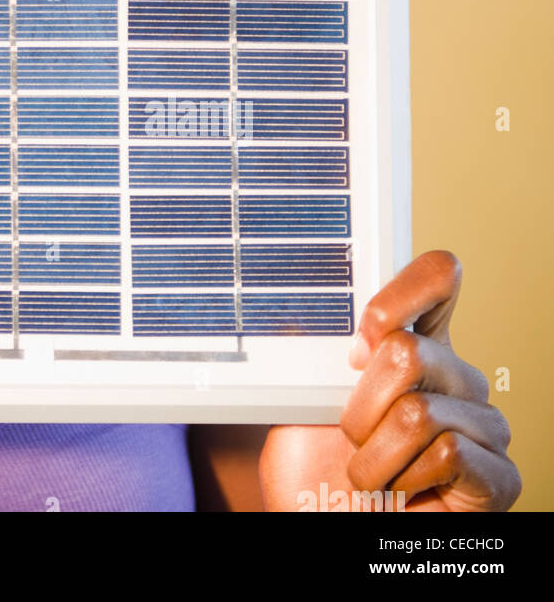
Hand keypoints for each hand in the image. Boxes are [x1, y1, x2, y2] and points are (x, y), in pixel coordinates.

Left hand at [259, 250, 519, 510]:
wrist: (329, 524)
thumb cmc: (318, 468)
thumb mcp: (304, 397)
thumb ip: (318, 351)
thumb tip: (304, 310)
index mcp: (416, 346)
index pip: (436, 279)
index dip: (400, 294)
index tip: (360, 341)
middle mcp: (457, 378)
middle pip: (407, 350)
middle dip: (360, 404)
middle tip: (355, 439)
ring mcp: (485, 425)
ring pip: (417, 410)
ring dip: (374, 454)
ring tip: (376, 474)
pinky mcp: (500, 474)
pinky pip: (447, 450)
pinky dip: (406, 478)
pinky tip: (406, 493)